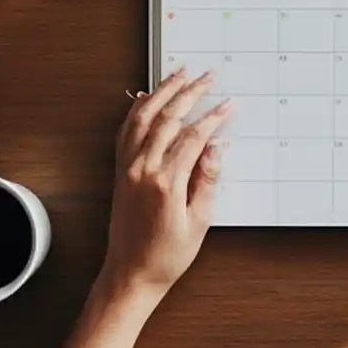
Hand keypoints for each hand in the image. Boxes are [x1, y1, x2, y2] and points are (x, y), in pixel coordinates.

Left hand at [99, 68, 232, 304]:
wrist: (130, 273)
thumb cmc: (166, 255)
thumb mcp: (199, 222)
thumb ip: (207, 181)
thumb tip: (215, 149)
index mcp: (166, 182)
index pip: (193, 137)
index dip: (213, 118)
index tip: (228, 105)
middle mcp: (142, 169)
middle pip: (167, 118)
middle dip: (189, 93)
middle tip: (206, 76)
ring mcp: (127, 168)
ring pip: (143, 118)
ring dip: (161, 92)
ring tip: (178, 74)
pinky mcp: (119, 171)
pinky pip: (126, 131)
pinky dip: (138, 110)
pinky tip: (147, 98)